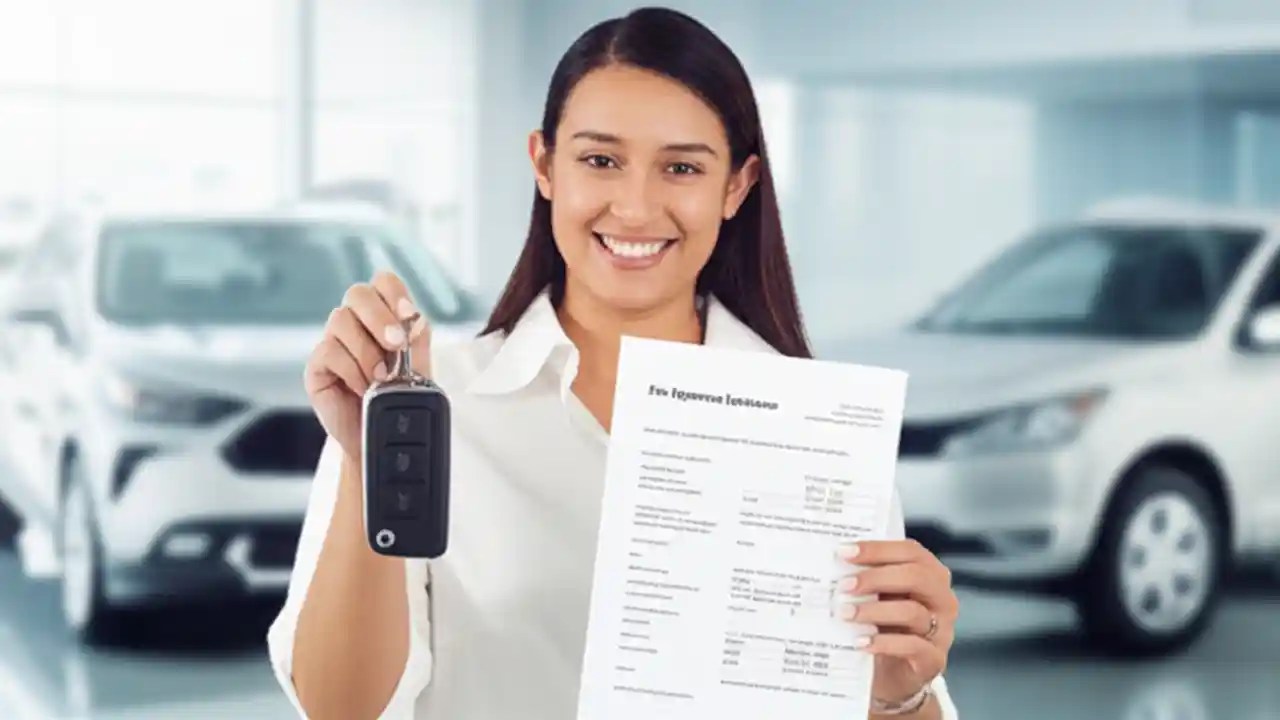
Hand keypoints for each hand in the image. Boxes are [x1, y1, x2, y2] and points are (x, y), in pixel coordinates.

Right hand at [303, 271, 429, 459]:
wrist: (381, 439)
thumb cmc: (398, 400)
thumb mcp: (418, 367)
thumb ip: (417, 340)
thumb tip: (415, 318)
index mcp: (383, 317)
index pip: (383, 283)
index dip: (394, 292)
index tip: (408, 314)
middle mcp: (356, 323)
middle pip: (358, 293)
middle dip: (379, 316)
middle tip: (395, 345)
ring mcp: (333, 341)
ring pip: (341, 320)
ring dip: (367, 350)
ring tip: (381, 379)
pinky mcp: (317, 364)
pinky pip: (329, 351)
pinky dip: (352, 369)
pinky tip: (362, 388)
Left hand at [836, 539, 957, 708]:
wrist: (890, 674)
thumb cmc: (883, 626)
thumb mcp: (877, 597)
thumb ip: (866, 578)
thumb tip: (833, 561)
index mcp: (930, 574)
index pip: (910, 551)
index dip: (877, 549)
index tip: (844, 552)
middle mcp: (942, 599)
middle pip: (916, 576)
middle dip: (876, 577)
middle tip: (844, 585)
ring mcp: (942, 630)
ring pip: (912, 612)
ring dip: (874, 611)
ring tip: (845, 613)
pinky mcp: (933, 659)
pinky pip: (912, 646)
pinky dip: (884, 642)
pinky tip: (860, 642)